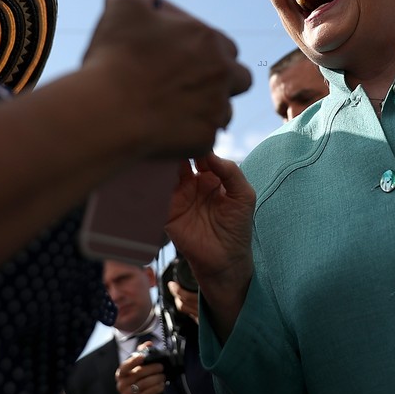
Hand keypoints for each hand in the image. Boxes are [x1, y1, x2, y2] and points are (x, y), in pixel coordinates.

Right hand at [82, 0, 250, 158]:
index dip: (210, 51)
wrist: (110, 108)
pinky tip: (171, 134)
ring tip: (183, 113)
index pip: (226, 45)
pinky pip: (206, 140)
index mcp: (208, 40)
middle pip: (240, 78)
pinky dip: (191, 137)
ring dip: (210, 111)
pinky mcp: (204, 139)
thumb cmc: (117, 56)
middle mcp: (221, 73)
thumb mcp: (119, 8)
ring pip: (226, 111)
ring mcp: (216, 108)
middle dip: (223, 80)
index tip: (191, 58)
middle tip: (197, 85)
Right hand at [114, 343, 166, 393]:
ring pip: (143, 384)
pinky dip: (155, 389)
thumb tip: (148, 344)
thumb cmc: (140, 382)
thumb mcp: (138, 367)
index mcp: (121, 373)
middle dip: (152, 369)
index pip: (125, 366)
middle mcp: (121, 384)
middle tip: (161, 367)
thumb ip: (142, 354)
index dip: (133, 361)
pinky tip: (161, 386)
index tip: (142, 357)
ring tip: (163, 377)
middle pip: (138, 374)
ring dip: (156, 379)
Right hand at [165, 154, 254, 337]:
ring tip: (158, 152)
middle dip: (174, 150)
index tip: (191, 131)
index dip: (195, 143)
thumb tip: (211, 154)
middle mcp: (190, 183)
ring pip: (164, 175)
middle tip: (169, 137)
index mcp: (209, 176)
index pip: (199, 153)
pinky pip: (155, 197)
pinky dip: (151, 186)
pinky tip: (151, 176)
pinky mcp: (166, 213)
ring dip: (160, 164)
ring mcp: (176, 198)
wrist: (226, 261)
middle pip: (178, 160)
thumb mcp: (243, 195)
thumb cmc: (238, 227)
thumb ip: (231, 172)